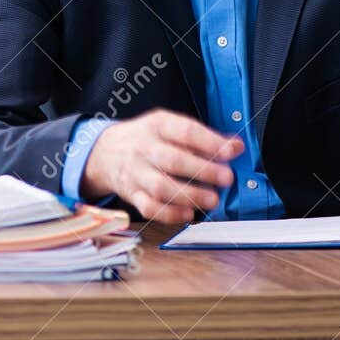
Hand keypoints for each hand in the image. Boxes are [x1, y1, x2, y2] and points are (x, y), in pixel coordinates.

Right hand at [80, 109, 242, 221]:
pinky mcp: (132, 194)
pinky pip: (149, 207)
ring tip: (212, 200)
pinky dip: (170, 213)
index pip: (185, 131)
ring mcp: (136, 173)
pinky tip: (188, 213)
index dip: (210, 143)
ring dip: (190, 195)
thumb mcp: (168, 126)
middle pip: (173, 160)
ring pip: (161, 187)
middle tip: (226, 178)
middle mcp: (144, 148)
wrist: (105, 152)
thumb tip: (235, 147)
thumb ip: (202, 137)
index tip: (231, 152)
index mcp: (157, 125)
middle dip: (203, 171)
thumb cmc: (146, 139)